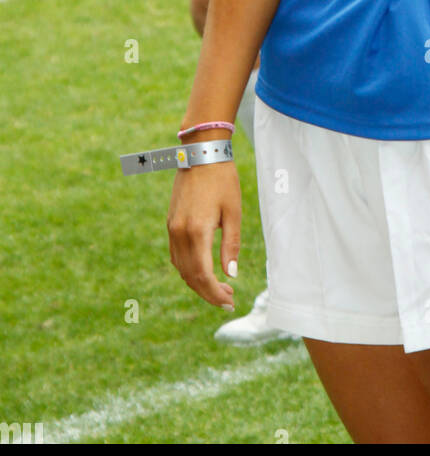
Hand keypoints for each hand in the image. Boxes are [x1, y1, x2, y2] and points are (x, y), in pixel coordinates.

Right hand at [167, 160, 241, 308]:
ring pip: (180, 267)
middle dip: (207, 293)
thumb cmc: (223, 180)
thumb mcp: (233, 212)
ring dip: (197, 283)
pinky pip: (175, 255)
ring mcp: (172, 228)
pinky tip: (203, 271)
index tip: (229, 301)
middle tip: (227, 300)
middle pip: (189, 276)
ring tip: (218, 289)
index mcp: (196, 231)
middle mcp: (179, 233)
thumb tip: (231, 273)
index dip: (214, 293)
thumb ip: (231, 245)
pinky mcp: (171, 222)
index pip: (202, 274)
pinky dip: (188, 268)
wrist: (201, 154)